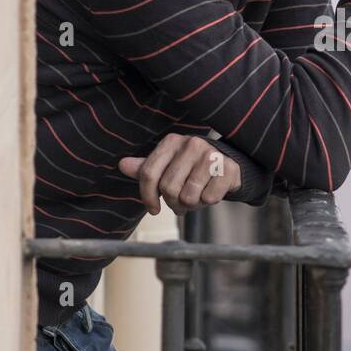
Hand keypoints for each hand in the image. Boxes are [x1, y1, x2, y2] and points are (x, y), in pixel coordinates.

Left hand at [117, 134, 241, 215]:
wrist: (225, 164)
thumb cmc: (190, 168)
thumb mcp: (166, 165)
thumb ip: (145, 167)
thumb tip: (122, 165)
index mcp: (172, 141)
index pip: (149, 173)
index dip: (147, 197)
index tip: (153, 209)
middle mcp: (191, 143)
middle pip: (169, 188)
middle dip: (173, 203)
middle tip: (180, 203)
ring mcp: (211, 154)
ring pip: (189, 196)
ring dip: (192, 205)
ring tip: (195, 198)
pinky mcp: (228, 168)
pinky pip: (209, 198)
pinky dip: (209, 201)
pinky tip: (210, 192)